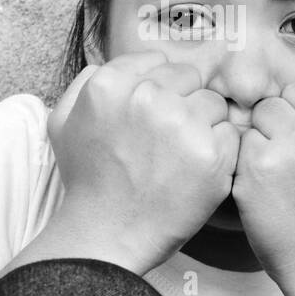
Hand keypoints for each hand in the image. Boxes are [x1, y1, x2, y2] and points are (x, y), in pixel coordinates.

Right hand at [45, 51, 239, 275]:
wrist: (107, 234)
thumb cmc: (88, 180)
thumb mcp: (64, 122)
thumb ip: (87, 81)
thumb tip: (123, 64)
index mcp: (110, 85)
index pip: (158, 61)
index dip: (161, 86)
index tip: (156, 110)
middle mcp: (147, 98)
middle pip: (190, 77)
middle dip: (183, 102)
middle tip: (168, 137)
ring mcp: (182, 125)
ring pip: (213, 103)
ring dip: (204, 124)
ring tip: (181, 155)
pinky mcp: (211, 155)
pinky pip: (230, 134)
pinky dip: (219, 151)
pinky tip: (195, 170)